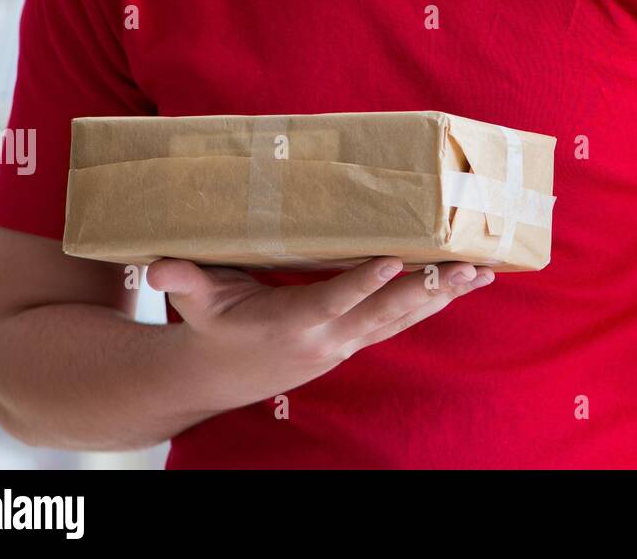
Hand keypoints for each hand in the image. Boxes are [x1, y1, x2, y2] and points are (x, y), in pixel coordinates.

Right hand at [145, 256, 494, 409]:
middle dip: (428, 290)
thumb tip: (155, 267)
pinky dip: (435, 302)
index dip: (365, 282)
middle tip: (466, 268)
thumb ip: (183, 280)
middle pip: (385, 312)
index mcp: (293, 321)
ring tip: (481, 272)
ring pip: (403, 317)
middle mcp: (329, 336)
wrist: (223, 377)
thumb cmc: (214, 326)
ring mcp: (348, 340)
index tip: (396, 260)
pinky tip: (465, 284)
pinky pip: (403, 319)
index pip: (335, 300)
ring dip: (443, 296)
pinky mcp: (358, 337)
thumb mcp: (196, 303)